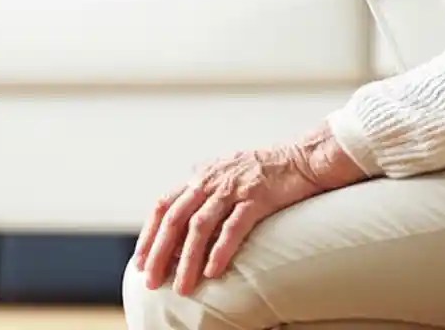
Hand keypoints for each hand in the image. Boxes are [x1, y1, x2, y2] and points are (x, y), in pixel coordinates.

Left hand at [134, 124, 365, 296]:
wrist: (304, 157)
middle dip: (159, 253)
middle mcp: (210, 180)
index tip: (140, 262)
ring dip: (187, 260)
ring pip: (200, 227)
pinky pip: (233, 227)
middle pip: (174, 219)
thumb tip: (184, 229)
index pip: (163, 205)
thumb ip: (205, 195)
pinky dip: (220, 251)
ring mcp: (233, 187)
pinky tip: (213, 272)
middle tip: (152, 282)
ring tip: (182, 288)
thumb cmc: (267, 174)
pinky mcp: (257, 197)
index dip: (148, 235)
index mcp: (200, 176)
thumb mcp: (227, 177)